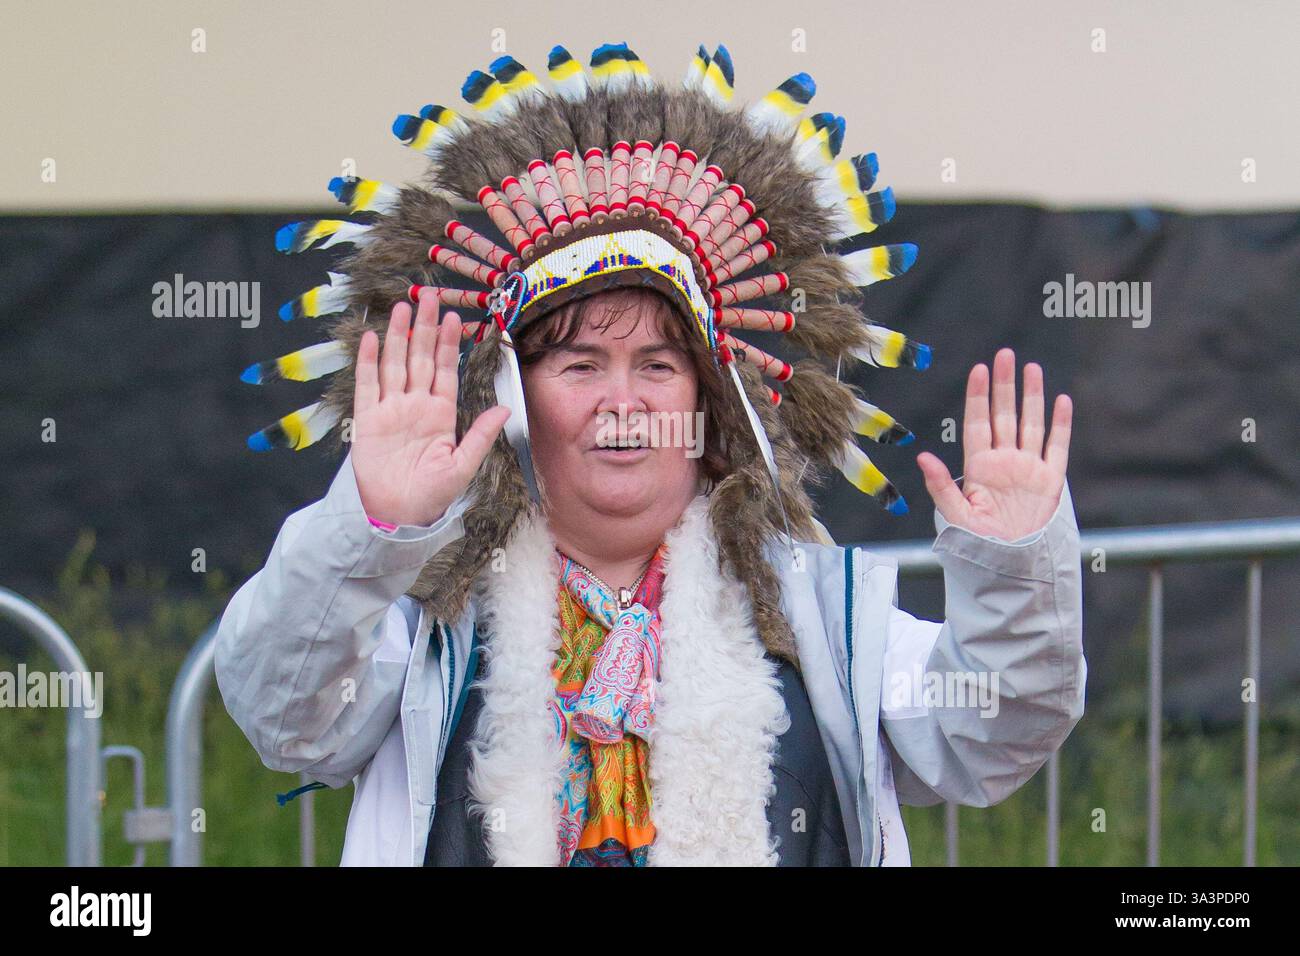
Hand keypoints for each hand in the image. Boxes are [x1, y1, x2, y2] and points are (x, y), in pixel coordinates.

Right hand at [352, 290, 510, 526]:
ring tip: (404, 307)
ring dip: (398, 335)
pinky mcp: (368, 420)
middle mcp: (416, 405)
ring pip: (395, 363)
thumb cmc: (433, 495)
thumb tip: (506, 410)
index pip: (447, 370)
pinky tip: (371, 338)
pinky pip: (367, 385)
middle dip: (426, 327)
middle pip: (421, 358)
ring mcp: (391, 409)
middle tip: (430, 295)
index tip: (456, 317)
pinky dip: (368, 361)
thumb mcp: (463, 465)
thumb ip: (481, 435)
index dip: (450, 343)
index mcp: (441, 413)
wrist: (399, 515)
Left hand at [916, 348, 1071, 540]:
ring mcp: (1028, 469)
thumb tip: (923, 457)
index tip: (979, 370)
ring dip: (1032, 396)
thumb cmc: (978, 545)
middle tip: (1005, 355)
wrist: (1011, 568)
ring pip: (1031, 424)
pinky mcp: (1050, 481)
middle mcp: (1004, 462)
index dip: (979, 397)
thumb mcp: (956, 516)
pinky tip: (1060, 401)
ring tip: (1031, 367)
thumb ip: (942, 486)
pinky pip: (1056, 447)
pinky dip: (1060, 424)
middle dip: (1004, 385)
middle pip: (1004, 415)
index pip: (978, 423)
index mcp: (979, 467)